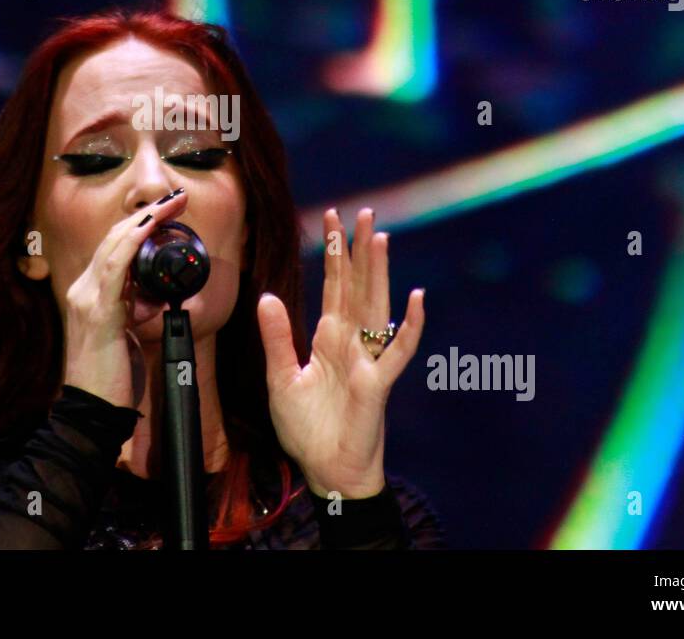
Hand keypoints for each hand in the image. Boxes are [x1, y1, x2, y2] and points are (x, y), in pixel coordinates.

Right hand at [61, 188, 188, 408]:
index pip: (112, 248)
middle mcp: (82, 290)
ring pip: (114, 245)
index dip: (139, 225)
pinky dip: (133, 243)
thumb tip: (151, 297)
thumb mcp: (122, 334)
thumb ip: (132, 311)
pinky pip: (116, 268)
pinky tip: (150, 227)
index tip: (166, 211)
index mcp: (87, 293)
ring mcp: (86, 299)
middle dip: (147, 214)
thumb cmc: (109, 376)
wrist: (91, 411)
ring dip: (146, 220)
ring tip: (171, 204)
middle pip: (113, 239)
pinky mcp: (98, 313)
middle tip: (176, 198)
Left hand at [257, 207, 425, 497]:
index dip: (333, 253)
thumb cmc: (308, 430)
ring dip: (379, 272)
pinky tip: (416, 298)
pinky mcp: (377, 383)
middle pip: (357, 286)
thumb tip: (267, 297)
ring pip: (375, 306)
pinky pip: (396, 351)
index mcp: (329, 339)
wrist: (326, 470)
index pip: (333, 286)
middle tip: (363, 212)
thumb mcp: (281, 378)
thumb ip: (277, 338)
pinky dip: (408, 326)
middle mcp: (351, 342)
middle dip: (358, 250)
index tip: (333, 218)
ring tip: (381, 237)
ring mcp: (367, 360)